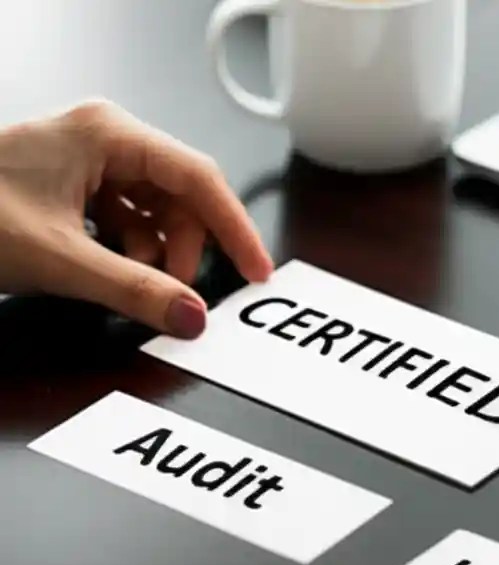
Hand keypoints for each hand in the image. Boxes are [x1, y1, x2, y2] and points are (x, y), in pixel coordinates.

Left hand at [0, 99, 272, 337]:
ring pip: (155, 209)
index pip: (198, 179)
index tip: (256, 271)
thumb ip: (134, 290)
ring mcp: (87, 159)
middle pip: (180, 195)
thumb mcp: (59, 259)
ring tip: (140, 285)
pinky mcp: (73, 185)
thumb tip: (192, 315)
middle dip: (187, 247)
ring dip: (158, 252)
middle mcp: (103, 138)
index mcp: (107, 133)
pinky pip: (126, 217)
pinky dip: (132, 250)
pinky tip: (116, 272)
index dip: (234, 229)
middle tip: (180, 292)